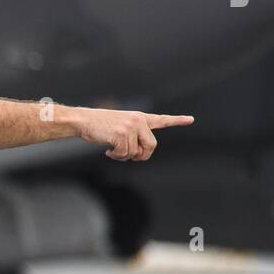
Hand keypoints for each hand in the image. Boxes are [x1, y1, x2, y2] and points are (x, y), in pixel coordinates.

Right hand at [74, 108, 193, 160]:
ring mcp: (130, 127)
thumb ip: (134, 137)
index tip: (191, 119)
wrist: (83, 120)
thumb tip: (140, 154)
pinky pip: (124, 154)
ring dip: (123, 156)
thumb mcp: (120, 127)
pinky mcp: (121, 134)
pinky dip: (116, 156)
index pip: (161, 119)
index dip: (176, 120)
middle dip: (142, 155)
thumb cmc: (99, 126)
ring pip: (135, 152)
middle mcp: (138, 120)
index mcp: (139, 118)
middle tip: (130, 155)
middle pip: (151, 145)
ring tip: (112, 148)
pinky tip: (108, 150)